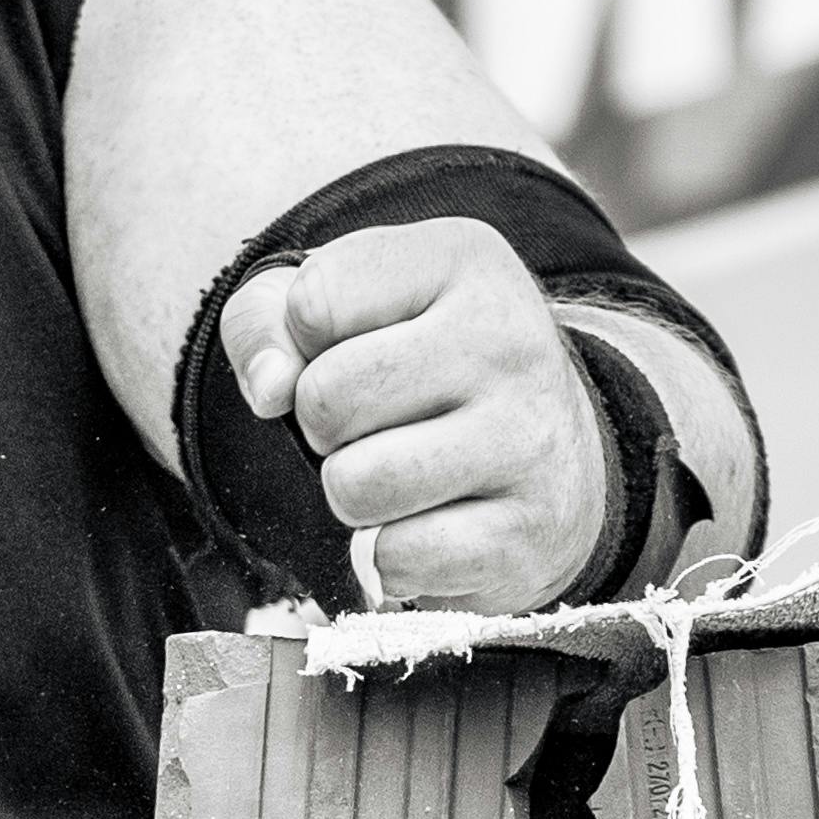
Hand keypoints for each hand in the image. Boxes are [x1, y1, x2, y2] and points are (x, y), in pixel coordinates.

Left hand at [216, 218, 613, 609]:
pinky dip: (392, 557)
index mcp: (460, 261)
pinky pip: (398, 557)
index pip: (313, 304)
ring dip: (353, 496)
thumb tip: (269, 388)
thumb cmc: (419, 373)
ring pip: (355, 485)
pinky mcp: (529, 531)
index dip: (302, 345)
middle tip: (374, 426)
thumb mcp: (339, 310)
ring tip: (398, 475)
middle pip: (325, 399)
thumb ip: (266, 320)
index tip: (350, 350)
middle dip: (322, 428)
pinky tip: (434, 526)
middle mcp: (508, 339)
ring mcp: (529, 438)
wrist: (553, 461)